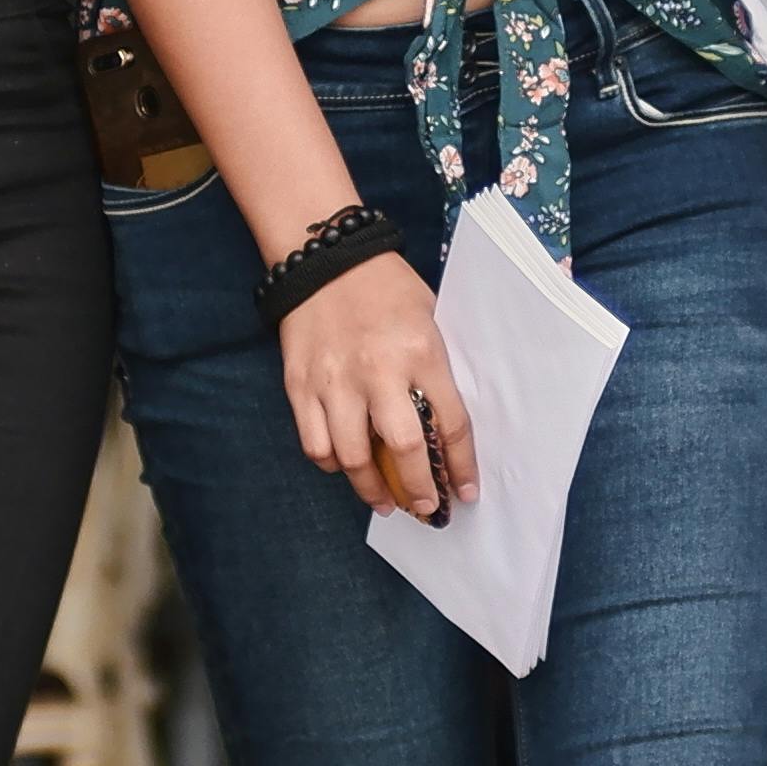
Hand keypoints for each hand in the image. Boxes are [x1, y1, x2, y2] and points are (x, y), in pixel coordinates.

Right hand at [280, 248, 475, 518]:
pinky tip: (344, 465)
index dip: (461, 466)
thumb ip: (435, 369)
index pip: (450, 424)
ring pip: (352, 457)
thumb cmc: (386, 286)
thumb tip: (444, 425)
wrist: (325, 257)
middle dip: (419, 489)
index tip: (465, 491)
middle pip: (403, 450)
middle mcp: (379, 371)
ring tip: (385, 501)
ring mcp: (335, 381)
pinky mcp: (300, 385)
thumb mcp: (429, 318)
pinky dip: (331, 464)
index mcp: (422, 352)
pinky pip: (315, 443)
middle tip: (425, 508)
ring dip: (372, 489)